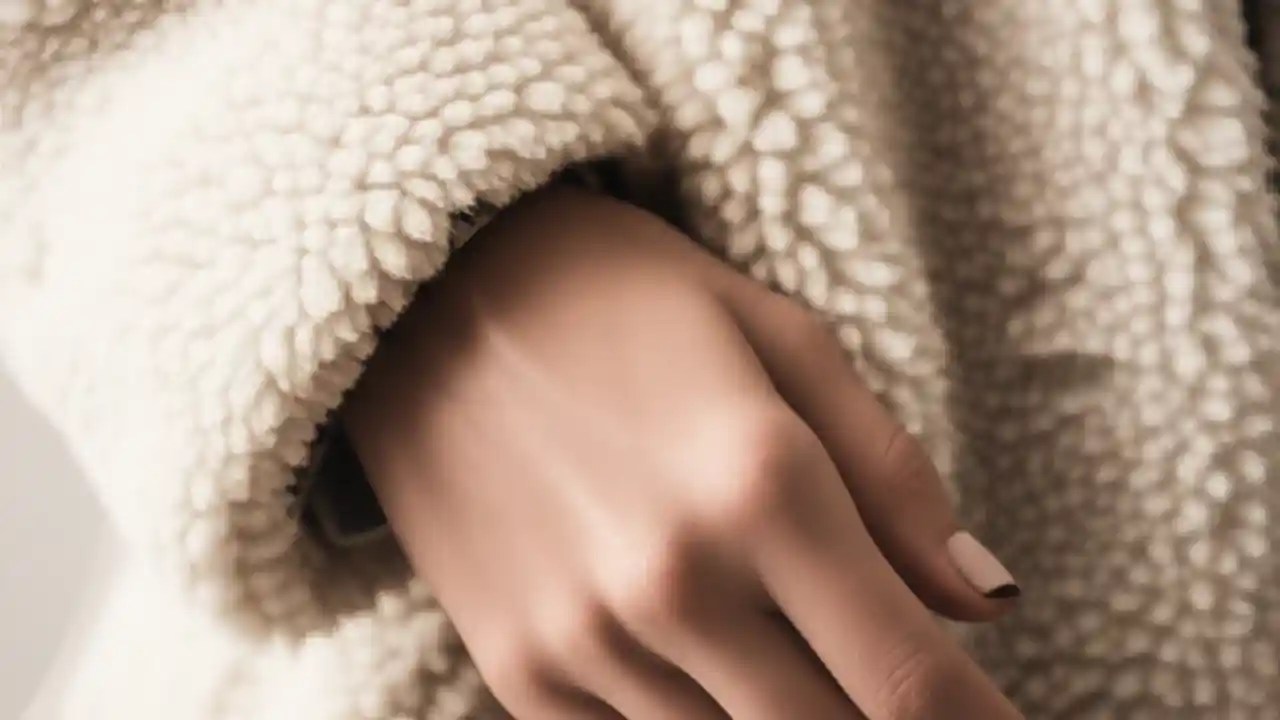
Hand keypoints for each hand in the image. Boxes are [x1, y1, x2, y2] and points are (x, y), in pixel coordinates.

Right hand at [345, 187, 1022, 719]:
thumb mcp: (780, 337)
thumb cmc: (624, 301)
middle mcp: (673, 582)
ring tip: (805, 669)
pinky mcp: (518, 668)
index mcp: (762, 485)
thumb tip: (988, 602)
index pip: (911, 682)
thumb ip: (891, 478)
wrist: (428, 299)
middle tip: (898, 692)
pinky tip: (719, 682)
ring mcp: (584, 640)